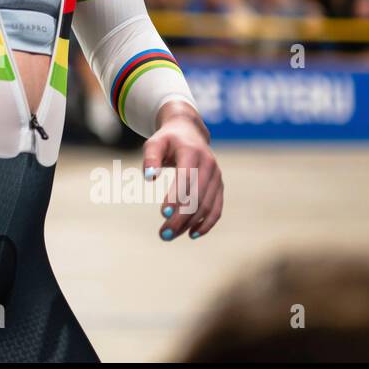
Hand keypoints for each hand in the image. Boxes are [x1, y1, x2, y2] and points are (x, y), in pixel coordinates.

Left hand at [144, 100, 222, 241]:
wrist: (188, 132)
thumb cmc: (167, 140)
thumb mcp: (154, 143)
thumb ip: (150, 158)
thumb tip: (149, 176)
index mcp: (192, 152)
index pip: (186, 178)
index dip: (176, 196)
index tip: (163, 214)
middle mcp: (208, 165)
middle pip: (196, 197)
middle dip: (180, 218)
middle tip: (163, 234)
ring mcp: (216, 176)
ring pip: (206, 206)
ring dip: (190, 224)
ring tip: (169, 235)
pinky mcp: (219, 186)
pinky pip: (216, 208)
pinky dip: (207, 223)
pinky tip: (192, 234)